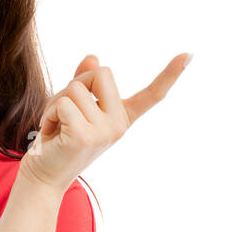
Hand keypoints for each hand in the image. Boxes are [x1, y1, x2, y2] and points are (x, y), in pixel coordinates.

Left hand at [19, 51, 191, 193]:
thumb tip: (93, 56)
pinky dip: (50, 114)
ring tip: (57, 126)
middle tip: (64, 111)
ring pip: (76, 88)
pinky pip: (64, 104)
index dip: (170, 74)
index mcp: (122, 116)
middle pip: (101, 72)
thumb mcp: (73, 107)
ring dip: (56, 103)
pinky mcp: (85, 137)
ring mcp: (105, 132)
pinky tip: (52, 133)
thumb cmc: (58, 139)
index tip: (188, 55)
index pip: (151, 95)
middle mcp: (119, 125)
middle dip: (76, 84)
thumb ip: (83, 83)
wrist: (44, 176)